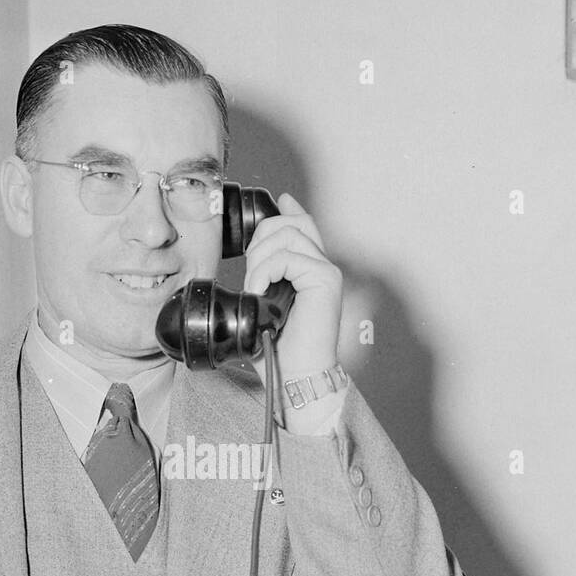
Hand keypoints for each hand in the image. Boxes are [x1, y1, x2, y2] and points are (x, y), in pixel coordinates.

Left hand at [242, 193, 342, 390]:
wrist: (295, 375)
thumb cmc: (278, 350)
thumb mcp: (260, 309)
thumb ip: (260, 282)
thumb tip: (249, 266)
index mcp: (309, 271)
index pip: (304, 226)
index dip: (290, 210)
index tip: (281, 200)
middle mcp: (322, 266)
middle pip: (291, 223)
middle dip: (260, 238)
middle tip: (251, 274)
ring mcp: (326, 271)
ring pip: (287, 234)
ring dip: (260, 259)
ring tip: (255, 288)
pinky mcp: (326, 279)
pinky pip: (287, 256)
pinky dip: (265, 272)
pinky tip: (259, 292)